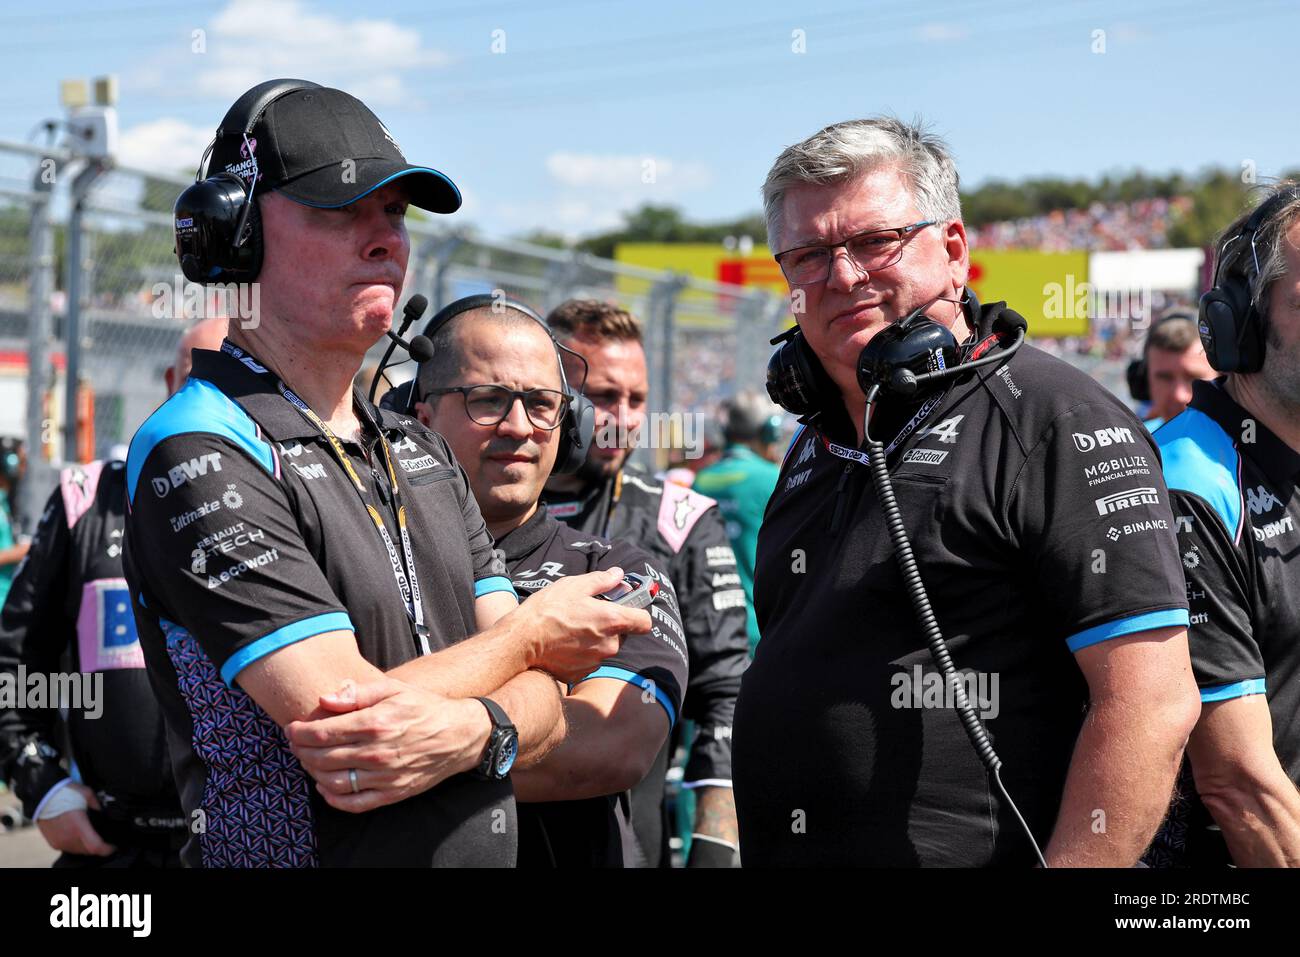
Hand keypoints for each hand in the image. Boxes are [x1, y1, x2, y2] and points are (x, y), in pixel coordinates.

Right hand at [36, 783, 114, 856]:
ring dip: (86, 847)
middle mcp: (69, 838)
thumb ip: (97, 805)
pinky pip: (68, 848)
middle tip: (104, 841)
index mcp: (79, 827)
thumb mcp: (87, 794)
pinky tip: (79, 837)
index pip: (95, 846)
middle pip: (88, 851)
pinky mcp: (53, 842)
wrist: (42, 796)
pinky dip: (76, 845)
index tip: (113, 846)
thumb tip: (102, 813)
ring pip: (78, 851)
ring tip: (92, 838)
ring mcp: (60, 842)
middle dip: (98, 847)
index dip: (106, 849)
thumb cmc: (65, 793)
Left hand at [285, 677, 490, 813]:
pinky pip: (353, 803)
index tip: (291, 728)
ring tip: (309, 761)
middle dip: (300, 751)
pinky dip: (332, 798)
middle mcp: (377, 752)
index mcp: (375, 723)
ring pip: (333, 782)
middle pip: (322, 758)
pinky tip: (325, 786)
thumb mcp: (394, 688)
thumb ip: (357, 693)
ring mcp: (384, 776)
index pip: (322, 733)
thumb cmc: (424, 708)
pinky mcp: (392, 793)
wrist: (459, 735)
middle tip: (295, 744)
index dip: (299, 732)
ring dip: (312, 773)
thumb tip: (325, 699)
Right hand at [515, 566, 652, 682]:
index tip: (628, 608)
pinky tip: (564, 644)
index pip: (644, 622)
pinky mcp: (581, 674)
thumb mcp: (573, 586)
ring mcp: (596, 662)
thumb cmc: (546, 611)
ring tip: (571, 629)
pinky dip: (581, 653)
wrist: (521, 642)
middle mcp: (609, 645)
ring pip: (604, 648)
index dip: (638, 613)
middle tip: (587, 615)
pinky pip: (589, 661)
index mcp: (611, 620)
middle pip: (622, 634)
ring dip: (595, 639)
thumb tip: (618, 575)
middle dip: (610, 625)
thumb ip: (601, 581)